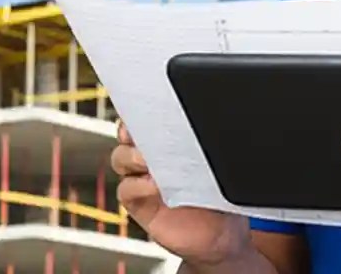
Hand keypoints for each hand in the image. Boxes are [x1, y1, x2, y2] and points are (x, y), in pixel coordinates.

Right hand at [111, 120, 252, 265]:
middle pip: (126, 134)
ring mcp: (141, 178)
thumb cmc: (219, 192)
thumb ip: (205, 144)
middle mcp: (149, 155)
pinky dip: (137, 185)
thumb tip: (211, 122)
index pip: (145, 117)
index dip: (140, 110)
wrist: (219, 233)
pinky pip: (126, 189)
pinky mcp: (138, 202)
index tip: (147, 108)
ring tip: (150, 159)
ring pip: (120, 158)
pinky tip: (155, 185)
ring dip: (132, 156)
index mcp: (166, 139)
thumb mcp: (216, 163)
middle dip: (132, 130)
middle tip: (147, 132)